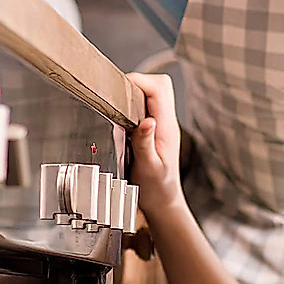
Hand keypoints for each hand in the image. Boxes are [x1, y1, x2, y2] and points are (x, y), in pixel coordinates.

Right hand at [127, 73, 183, 213]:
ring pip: (152, 93)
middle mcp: (166, 123)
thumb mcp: (148, 168)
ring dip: (134, 92)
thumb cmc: (156, 189)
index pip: (159, 89)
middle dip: (136, 82)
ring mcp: (162, 125)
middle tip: (116, 95)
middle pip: (158, 84)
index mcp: (167, 128)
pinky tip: (122, 116)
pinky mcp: (154, 129)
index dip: (139, 81)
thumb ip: (145, 143)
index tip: (120, 88)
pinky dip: (133, 104)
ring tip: (117, 105)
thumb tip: (147, 121)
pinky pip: (146, 106)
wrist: (162, 202)